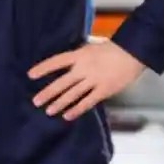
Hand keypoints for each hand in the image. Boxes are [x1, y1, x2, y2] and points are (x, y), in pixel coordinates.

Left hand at [27, 39, 145, 120]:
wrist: (133, 52)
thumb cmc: (112, 48)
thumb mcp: (90, 47)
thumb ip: (78, 57)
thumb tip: (66, 64)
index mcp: (79, 54)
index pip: (57, 61)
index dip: (43, 68)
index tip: (30, 75)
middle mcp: (83, 68)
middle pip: (62, 82)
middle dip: (48, 92)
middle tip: (36, 101)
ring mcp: (93, 80)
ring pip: (72, 94)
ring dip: (59, 103)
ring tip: (48, 111)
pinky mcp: (103, 91)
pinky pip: (87, 102)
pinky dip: (77, 109)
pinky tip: (67, 115)